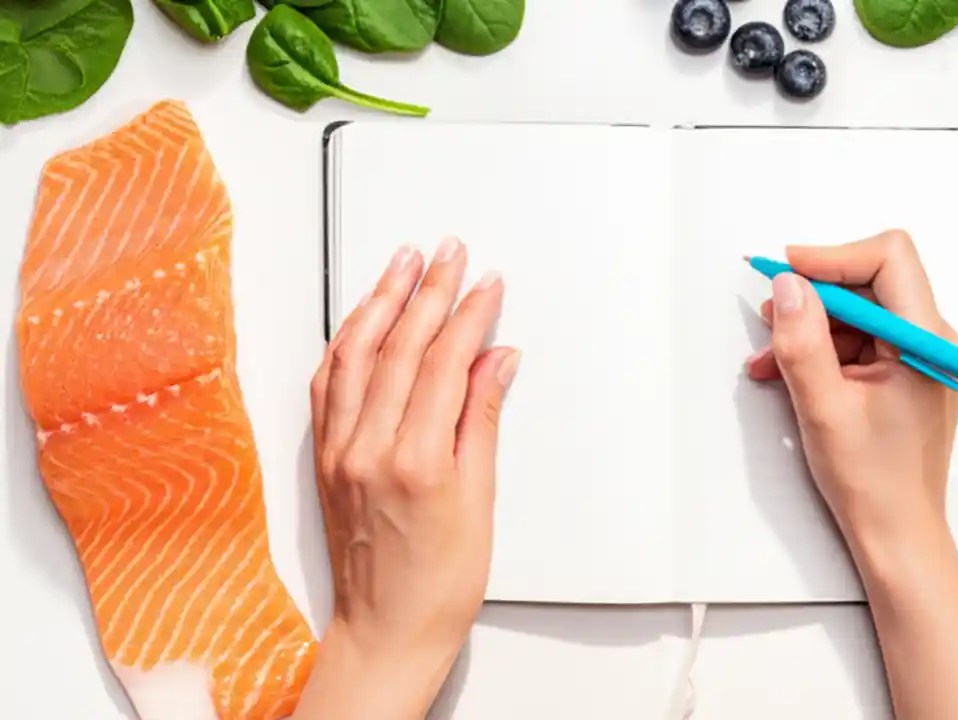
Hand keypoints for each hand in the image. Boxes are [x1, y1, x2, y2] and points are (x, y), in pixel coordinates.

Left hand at [295, 237, 519, 719]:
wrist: (388, 631)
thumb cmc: (438, 584)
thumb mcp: (479, 500)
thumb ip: (481, 420)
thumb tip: (494, 362)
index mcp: (415, 460)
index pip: (442, 363)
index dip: (467, 315)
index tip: (486, 284)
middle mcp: (367, 449)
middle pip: (398, 347)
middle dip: (428, 291)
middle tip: (448, 253)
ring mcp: (338, 451)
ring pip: (354, 355)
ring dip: (380, 302)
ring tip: (401, 264)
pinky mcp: (323, 458)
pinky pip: (328, 383)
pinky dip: (345, 343)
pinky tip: (358, 320)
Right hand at [746, 230, 957, 549]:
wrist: (898, 534)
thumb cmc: (873, 482)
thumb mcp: (823, 408)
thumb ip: (802, 342)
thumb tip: (787, 286)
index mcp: (928, 343)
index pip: (890, 260)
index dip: (834, 257)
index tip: (789, 272)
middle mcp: (935, 343)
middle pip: (873, 283)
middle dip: (816, 294)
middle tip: (770, 312)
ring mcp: (922, 359)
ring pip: (862, 313)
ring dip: (813, 327)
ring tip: (770, 357)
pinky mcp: (907, 375)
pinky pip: (863, 342)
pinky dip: (825, 350)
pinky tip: (787, 372)